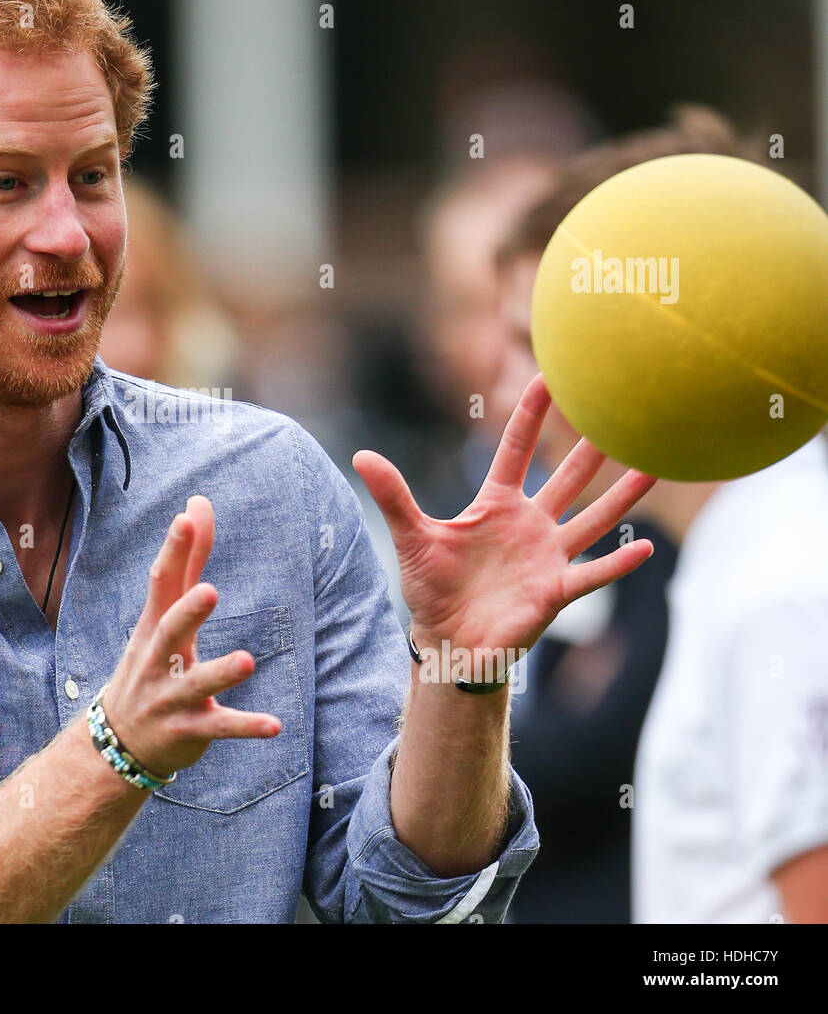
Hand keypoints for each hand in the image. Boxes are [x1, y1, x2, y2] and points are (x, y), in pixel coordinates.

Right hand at [103, 496, 282, 777]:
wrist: (117, 742)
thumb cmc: (151, 664)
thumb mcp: (162, 616)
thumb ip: (185, 562)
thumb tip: (196, 503)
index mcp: (155, 627)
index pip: (162, 583)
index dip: (173, 551)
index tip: (185, 518)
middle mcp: (158, 659)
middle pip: (171, 631)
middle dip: (188, 613)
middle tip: (210, 591)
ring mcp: (172, 697)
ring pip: (196, 684)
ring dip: (221, 673)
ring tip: (247, 660)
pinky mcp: (190, 730)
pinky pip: (220, 728)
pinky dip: (246, 726)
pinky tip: (275, 725)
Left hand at [353, 374, 656, 659]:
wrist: (448, 640)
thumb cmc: (433, 588)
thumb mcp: (412, 536)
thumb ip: (393, 496)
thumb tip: (361, 455)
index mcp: (496, 504)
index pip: (517, 449)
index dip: (531, 414)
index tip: (550, 376)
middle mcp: (530, 524)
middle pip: (568, 477)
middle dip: (592, 446)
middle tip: (623, 410)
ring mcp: (547, 556)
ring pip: (594, 519)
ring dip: (623, 495)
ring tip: (656, 464)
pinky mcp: (555, 591)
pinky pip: (592, 574)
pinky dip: (618, 563)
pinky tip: (647, 548)